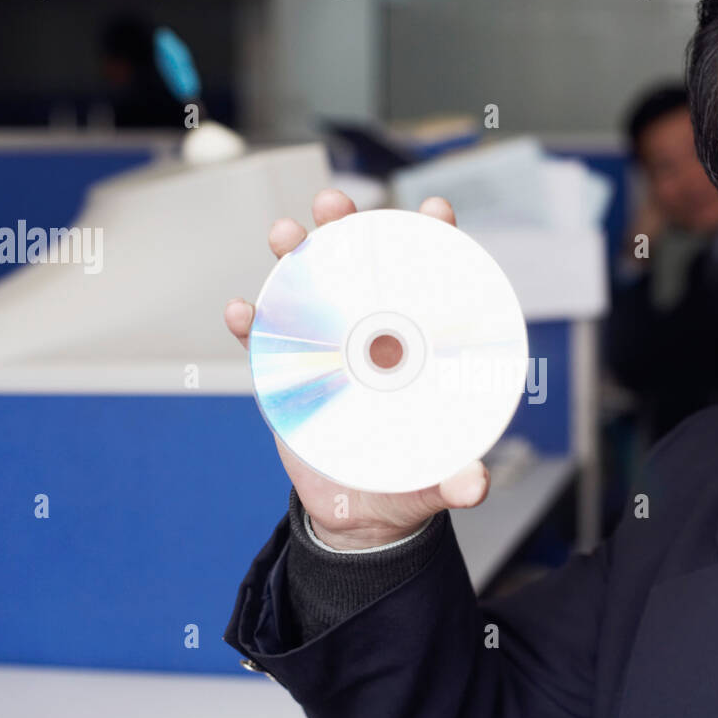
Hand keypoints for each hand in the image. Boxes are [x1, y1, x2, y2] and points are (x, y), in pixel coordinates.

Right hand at [224, 188, 490, 549]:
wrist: (358, 511)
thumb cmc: (407, 479)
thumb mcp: (435, 479)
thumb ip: (456, 479)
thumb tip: (475, 485)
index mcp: (417, 345)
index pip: (431, 281)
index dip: (435, 240)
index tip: (434, 211)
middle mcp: (372, 333)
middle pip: (360, 266)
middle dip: (346, 226)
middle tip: (334, 206)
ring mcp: (326, 347)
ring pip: (306, 287)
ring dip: (294, 254)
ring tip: (285, 235)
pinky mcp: (287, 373)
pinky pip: (263, 340)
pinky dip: (250, 321)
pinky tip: (242, 311)